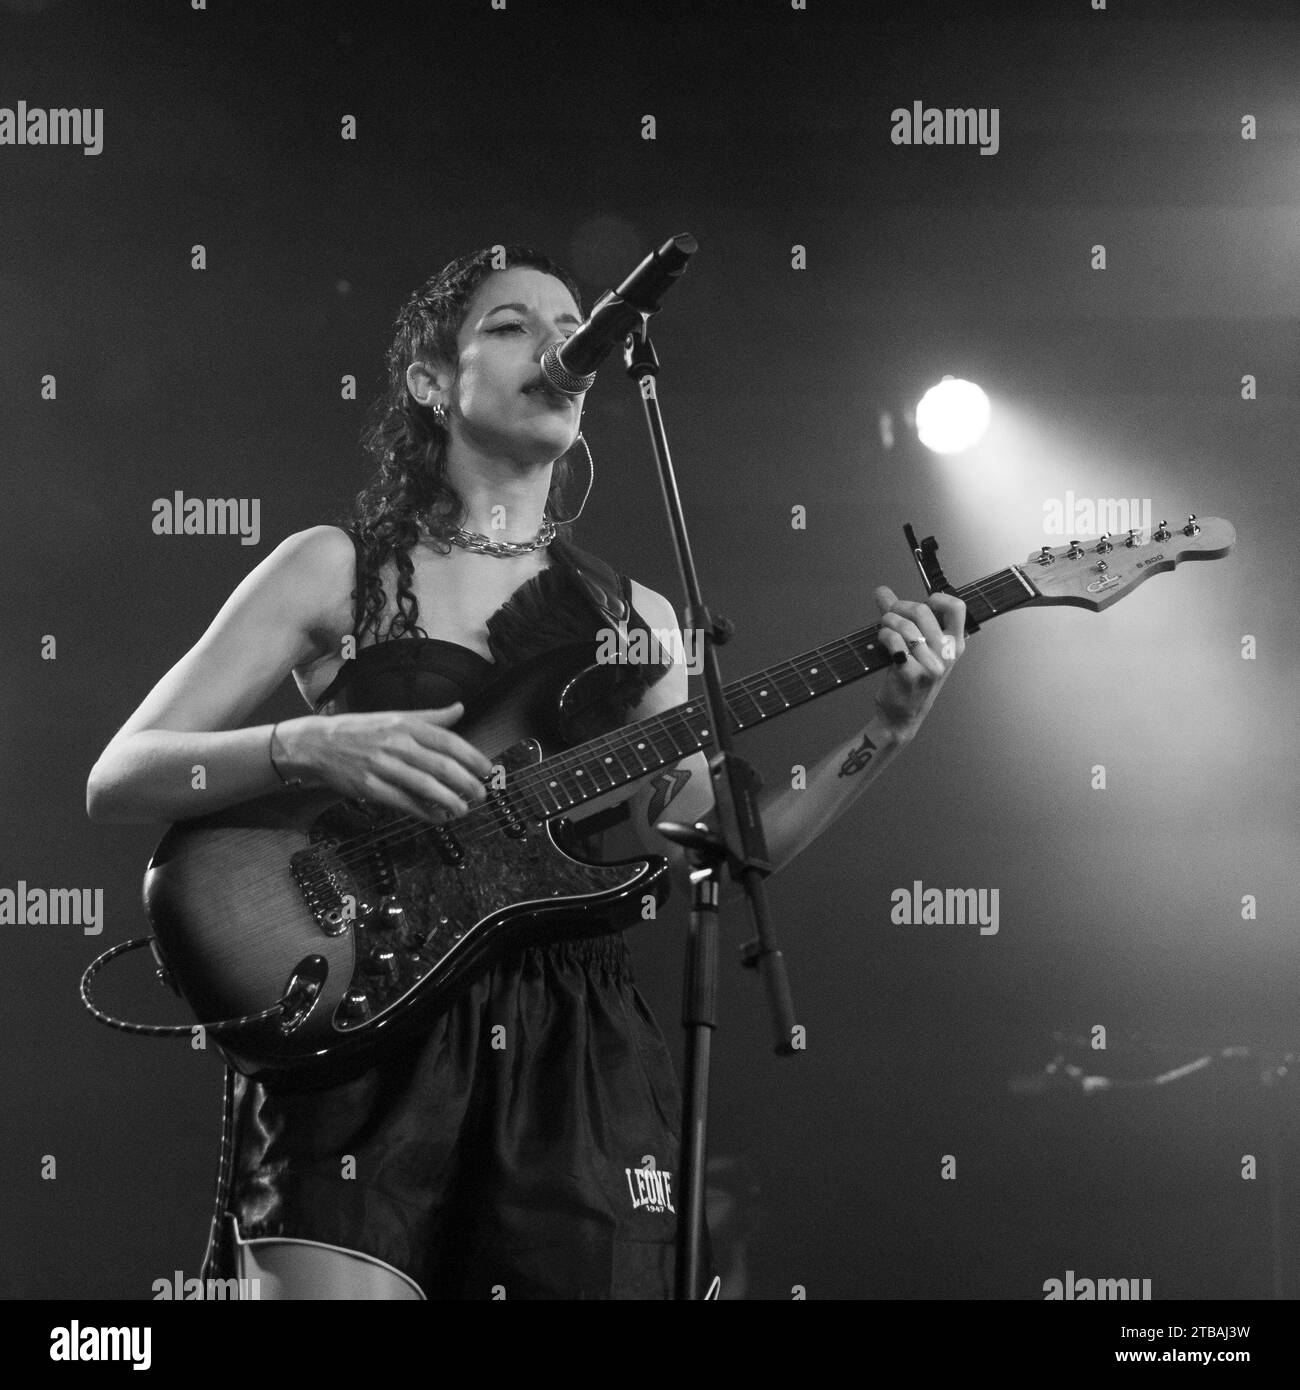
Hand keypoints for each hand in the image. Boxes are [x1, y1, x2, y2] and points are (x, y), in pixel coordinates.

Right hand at [282, 705, 494, 820]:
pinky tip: (437, 817)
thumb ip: (430, 717)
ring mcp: (381, 765)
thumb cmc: (359, 730)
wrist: (317, 743)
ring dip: (449, 800)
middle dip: (466, 782)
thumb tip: (460, 709)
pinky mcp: (368, 786)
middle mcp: (396, 743)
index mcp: (405, 725)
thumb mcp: (395, 716)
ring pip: (424, 786)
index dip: (471, 757)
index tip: (487, 769)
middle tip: (481, 794)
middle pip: (440, 765)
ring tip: (464, 809)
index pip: (447, 741)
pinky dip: (423, 811)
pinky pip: (402, 801)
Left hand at [871, 586, 966, 739]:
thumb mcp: (916, 647)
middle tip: (889, 615)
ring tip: (883, 629)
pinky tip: (882, 641)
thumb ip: (900, 616)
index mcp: (955, 644)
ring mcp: (931, 665)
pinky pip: (894, 641)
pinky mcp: (911, 674)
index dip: (936, 598)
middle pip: (923, 610)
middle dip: (899, 607)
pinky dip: (883, 635)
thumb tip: (881, 591)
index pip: (957, 608)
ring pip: (906, 625)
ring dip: (887, 621)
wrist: (901, 716)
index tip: (921, 604)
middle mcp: (947, 654)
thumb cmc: (909, 678)